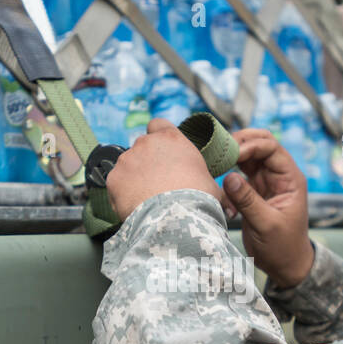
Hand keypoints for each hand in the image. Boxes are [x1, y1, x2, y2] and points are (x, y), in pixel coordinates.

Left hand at [106, 118, 225, 220]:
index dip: (159, 136)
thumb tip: (229, 206)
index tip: (163, 151)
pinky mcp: (114, 178)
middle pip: (142, 147)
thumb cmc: (198, 201)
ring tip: (146, 200)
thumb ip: (208, 185)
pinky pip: (116, 184)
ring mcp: (127, 160)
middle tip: (157, 184)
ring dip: (134, 178)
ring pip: (128, 166)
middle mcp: (146, 143)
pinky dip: (122, 194)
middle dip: (147, 162)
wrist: (174, 219)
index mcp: (172, 139)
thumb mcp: (211, 187)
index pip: (158, 124)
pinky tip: (134, 207)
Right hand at [223, 128, 313, 287]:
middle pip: (259, 144)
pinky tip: (219, 184)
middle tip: (220, 151)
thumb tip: (229, 177)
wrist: (285, 266)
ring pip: (247, 157)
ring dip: (231, 157)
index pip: (271, 147)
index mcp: (290, 179)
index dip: (251, 145)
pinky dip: (227, 175)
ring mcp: (265, 182)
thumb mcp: (266, 225)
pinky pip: (238, 174)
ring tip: (214, 162)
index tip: (232, 155)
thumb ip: (248, 201)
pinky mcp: (253, 192)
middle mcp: (278, 176)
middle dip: (240, 143)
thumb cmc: (283, 247)